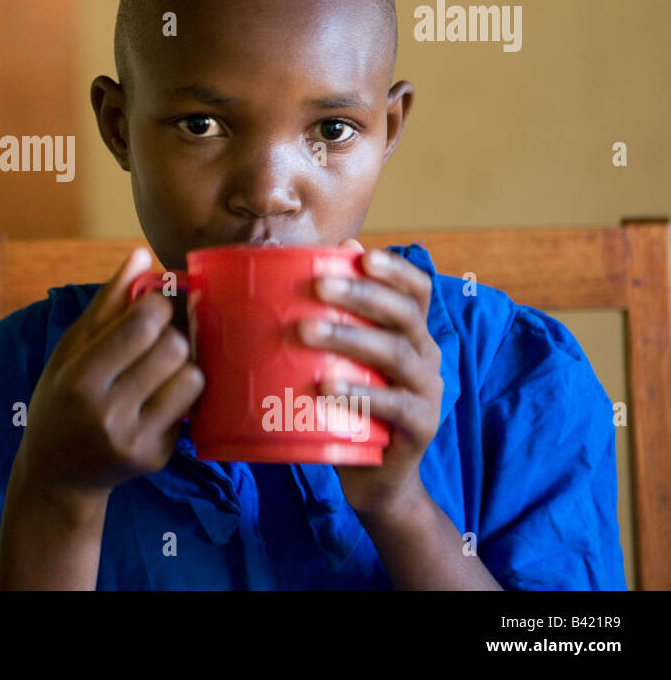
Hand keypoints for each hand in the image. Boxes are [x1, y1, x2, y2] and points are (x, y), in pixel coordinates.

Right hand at [17, 247, 205, 500]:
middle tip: (158, 336)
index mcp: (80, 380)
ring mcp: (136, 440)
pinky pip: (190, 408)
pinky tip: (157, 396)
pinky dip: (179, 393)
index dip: (157, 305)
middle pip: (174, 349)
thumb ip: (106, 303)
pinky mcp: (158, 457)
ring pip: (192, 378)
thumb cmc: (60, 400)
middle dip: (172, 333)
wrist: (58, 475)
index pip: (141, 326)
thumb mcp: (69, 349)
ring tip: (161, 365)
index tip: (152, 307)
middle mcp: (109, 414)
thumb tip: (140, 253)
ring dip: (183, 363)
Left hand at [297, 238, 442, 521]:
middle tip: (318, 286)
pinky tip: (327, 386)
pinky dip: (360, 393)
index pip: (417, 289)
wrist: (376, 477)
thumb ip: (340, 317)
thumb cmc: (352, 405)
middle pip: (404, 315)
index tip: (362, 256)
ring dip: (350, 338)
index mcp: (412, 332)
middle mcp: (427, 355)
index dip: (395, 270)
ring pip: (397, 354)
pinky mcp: (420, 427)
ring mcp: (428, 391)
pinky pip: (394, 405)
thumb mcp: (346, 359)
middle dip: (361, 295)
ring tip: (306, 331)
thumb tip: (330, 260)